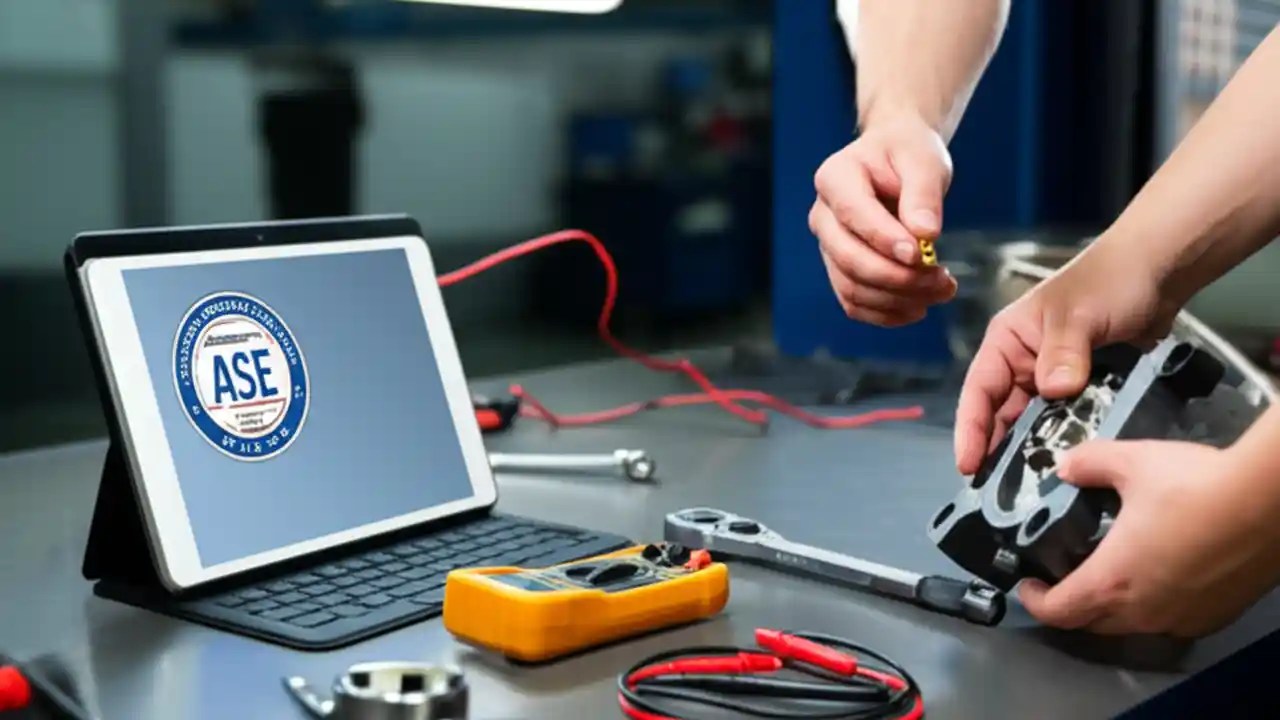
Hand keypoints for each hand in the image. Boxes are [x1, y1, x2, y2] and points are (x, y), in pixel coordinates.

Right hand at [810, 114, 957, 326]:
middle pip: (849, 258)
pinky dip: (886, 314)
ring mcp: (828, 246)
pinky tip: (919, 307)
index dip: (885, 239)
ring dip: (898, 299)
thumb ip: (923, 194)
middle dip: (898, 277)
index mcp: (835, 178)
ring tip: (942, 291)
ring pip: (852, 287)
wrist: (895, 160)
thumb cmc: (907, 154)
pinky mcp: (840, 270)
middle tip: (942, 279)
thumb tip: (925, 235)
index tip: (921, 253)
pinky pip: (854, 303)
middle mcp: (823, 216)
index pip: (853, 214)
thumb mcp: (923, 160)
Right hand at [954, 241, 1177, 474]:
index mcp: (1008, 342)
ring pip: (1036, 422)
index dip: (970, 430)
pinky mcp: (1086, 389)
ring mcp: (1055, 378)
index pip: (979, 391)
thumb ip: (1063, 353)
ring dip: (1036, 450)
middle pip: (1002, 414)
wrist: (1159, 272)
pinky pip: (1070, 422)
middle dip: (999, 451)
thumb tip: (1055, 391)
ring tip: (1032, 489)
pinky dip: (1070, 442)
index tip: (968, 466)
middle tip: (999, 493)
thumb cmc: (1108, 282)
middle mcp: (1024, 363)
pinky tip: (1072, 467)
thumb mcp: (1078, 315)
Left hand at [1018, 439, 1279, 636]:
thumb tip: (1064, 467)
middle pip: (1091, 624)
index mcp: (1111, 581)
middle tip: (1064, 577)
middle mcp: (1142, 612)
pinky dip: (1152, 607)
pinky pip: (1170, 621)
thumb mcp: (1130, 462)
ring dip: (1112, 609)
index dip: (1035, 601)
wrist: (1269, 503)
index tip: (1027, 584)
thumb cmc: (1192, 485)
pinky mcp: (1214, 616)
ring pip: (1132, 626)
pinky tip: (1158, 577)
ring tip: (1109, 575)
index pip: (1058, 612)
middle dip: (1071, 605)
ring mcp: (1181, 619)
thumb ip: (1089, 464)